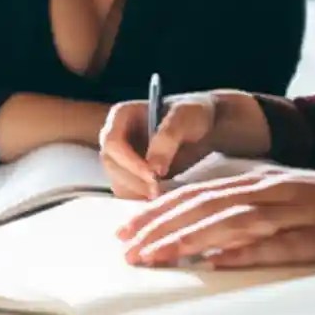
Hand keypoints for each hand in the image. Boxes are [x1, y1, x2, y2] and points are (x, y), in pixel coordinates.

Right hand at [99, 93, 220, 199]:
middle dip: (134, 181)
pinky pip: (127, 193)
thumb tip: (154, 170)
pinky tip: (161, 197)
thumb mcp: (185, 118)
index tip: (154, 176)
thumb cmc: (193, 115)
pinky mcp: (128, 175)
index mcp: (122, 115)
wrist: (203, 128)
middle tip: (160, 190)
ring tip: (164, 193)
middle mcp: (115, 137)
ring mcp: (120, 158)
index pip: (113, 143)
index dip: (130, 162)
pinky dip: (141, 198)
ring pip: (117, 182)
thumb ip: (168, 139)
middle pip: (111, 165)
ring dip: (138, 192)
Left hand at [116, 169, 314, 268]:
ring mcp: (297, 211)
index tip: (126, 230)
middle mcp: (274, 190)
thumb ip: (255, 211)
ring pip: (230, 222)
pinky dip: (244, 253)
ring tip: (154, 258)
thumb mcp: (294, 201)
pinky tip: (215, 264)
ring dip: (187, 240)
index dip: (158, 211)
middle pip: (204, 205)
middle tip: (125, 250)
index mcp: (265, 181)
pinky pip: (277, 244)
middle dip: (160, 227)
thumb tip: (211, 237)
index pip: (198, 193)